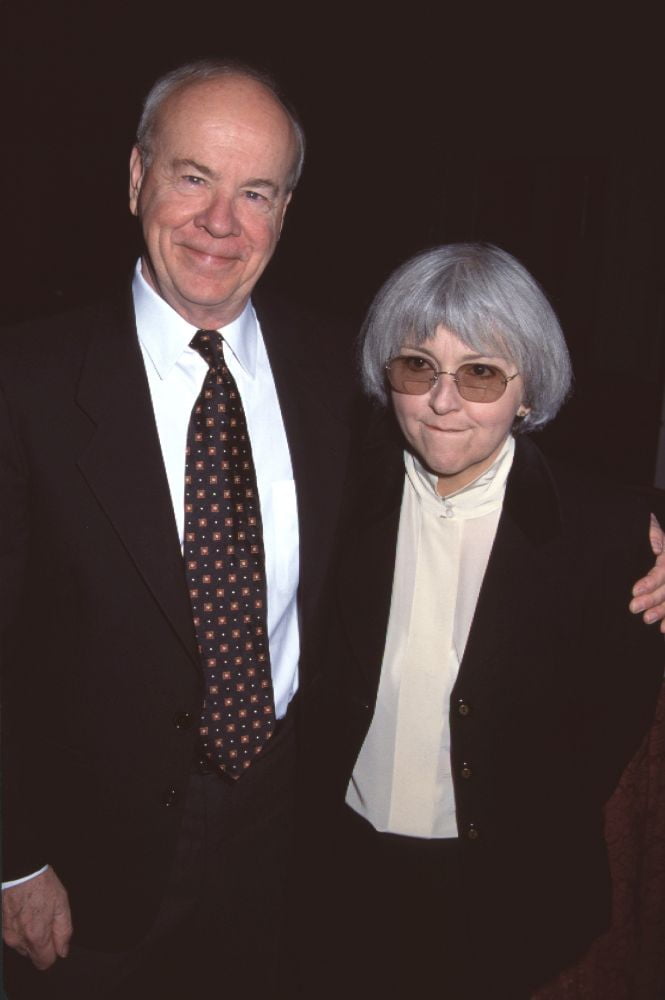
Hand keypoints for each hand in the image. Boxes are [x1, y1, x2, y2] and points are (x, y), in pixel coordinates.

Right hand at [2, 867, 71, 968]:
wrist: (21, 872)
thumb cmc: (41, 885)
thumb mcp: (62, 905)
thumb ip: (64, 931)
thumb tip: (63, 950)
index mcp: (36, 936)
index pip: (44, 963)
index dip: (53, 953)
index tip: (55, 940)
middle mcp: (19, 939)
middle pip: (33, 955)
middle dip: (42, 943)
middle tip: (46, 920)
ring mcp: (8, 934)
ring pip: (23, 946)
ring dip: (31, 936)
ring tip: (36, 913)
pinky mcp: (2, 927)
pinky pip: (15, 936)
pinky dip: (21, 929)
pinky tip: (27, 912)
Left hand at [630, 513, 664, 632]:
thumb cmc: (651, 534)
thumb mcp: (650, 528)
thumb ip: (654, 536)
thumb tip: (656, 548)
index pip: (662, 572)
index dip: (650, 583)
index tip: (635, 591)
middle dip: (652, 599)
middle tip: (634, 608)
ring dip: (662, 611)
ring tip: (647, 619)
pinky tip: (663, 629)